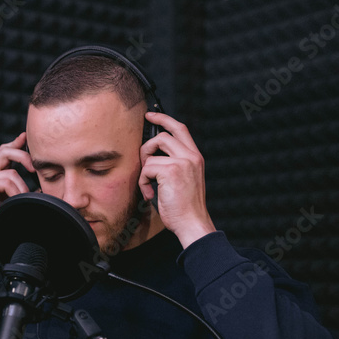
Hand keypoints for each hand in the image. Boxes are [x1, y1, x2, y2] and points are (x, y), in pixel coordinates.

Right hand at [0, 132, 34, 255]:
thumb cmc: (4, 224)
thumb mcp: (22, 204)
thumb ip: (30, 192)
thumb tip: (46, 188)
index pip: (6, 153)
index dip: (17, 144)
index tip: (26, 137)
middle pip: (5, 151)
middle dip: (22, 154)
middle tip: (33, 167)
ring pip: (8, 167)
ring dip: (22, 184)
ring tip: (25, 198)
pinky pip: (5, 179)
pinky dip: (15, 190)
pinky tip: (16, 201)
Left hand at [138, 112, 216, 247]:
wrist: (192, 223)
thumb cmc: (185, 207)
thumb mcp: (185, 180)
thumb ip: (175, 164)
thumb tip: (153, 156)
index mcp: (195, 157)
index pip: (180, 128)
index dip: (164, 119)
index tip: (150, 115)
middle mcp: (191, 156)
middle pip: (162, 135)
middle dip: (147, 147)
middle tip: (143, 162)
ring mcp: (182, 162)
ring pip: (152, 152)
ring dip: (145, 168)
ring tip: (149, 184)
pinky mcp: (171, 171)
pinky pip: (147, 168)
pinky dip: (143, 182)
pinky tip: (150, 194)